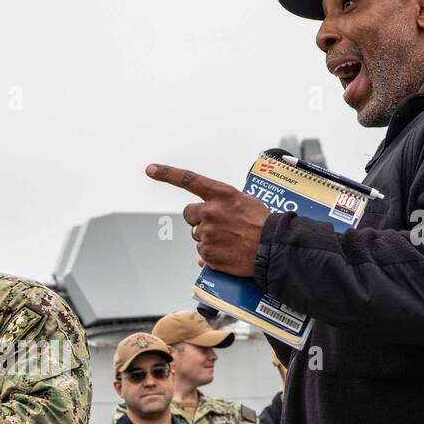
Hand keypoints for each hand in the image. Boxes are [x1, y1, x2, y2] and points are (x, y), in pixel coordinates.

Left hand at [146, 163, 268, 276]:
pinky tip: (228, 252)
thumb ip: (223, 206)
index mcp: (221, 194)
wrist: (272, 248)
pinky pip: (202, 253)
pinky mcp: (207, 252)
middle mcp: (210, 211)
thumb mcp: (244, 202)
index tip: (150, 169)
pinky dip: (212, 254)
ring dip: (209, 238)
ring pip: (197, 235)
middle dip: (198, 219)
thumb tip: (207, 222)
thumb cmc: (263, 224)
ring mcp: (207, 233)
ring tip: (230, 240)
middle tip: (218, 225)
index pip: (188, 180)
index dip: (166, 174)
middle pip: (189, 214)